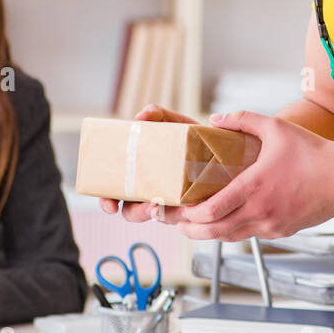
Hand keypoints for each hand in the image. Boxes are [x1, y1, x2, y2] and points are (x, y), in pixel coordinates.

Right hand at [99, 104, 198, 224]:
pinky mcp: (190, 205)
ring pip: (155, 217)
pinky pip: (180, 216)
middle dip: (131, 213)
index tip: (109, 205)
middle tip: (139, 207)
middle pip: (131, 211)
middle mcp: (152, 191)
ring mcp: (171, 201)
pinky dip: (178, 213)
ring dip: (153, 214)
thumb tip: (141, 116)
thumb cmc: (194, 136)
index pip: (116, 192)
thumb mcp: (175, 123)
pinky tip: (181, 206)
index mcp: (140, 174)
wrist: (226, 146)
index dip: (107, 202)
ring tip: (158, 207)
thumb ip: (158, 115)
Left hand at [177, 110, 333, 241]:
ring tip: (197, 226)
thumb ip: (243, 119)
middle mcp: (260, 211)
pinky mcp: (282, 230)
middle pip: (215, 231)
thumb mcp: (276, 128)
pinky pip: (251, 235)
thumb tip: (215, 118)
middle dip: (192, 230)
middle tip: (179, 224)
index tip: (179, 211)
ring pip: (232, 237)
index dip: (191, 216)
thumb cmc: (313, 153)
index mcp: (254, 187)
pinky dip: (235, 231)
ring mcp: (271, 224)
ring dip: (211, 234)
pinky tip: (229, 221)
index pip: (212, 211)